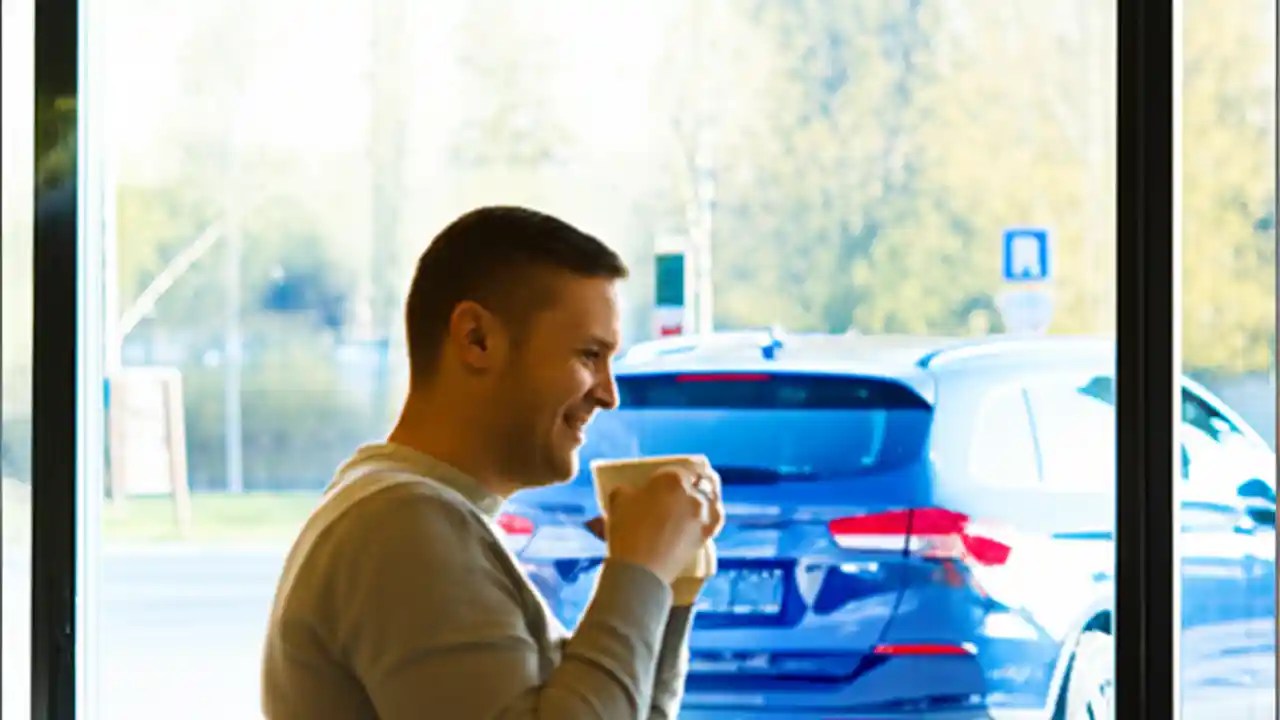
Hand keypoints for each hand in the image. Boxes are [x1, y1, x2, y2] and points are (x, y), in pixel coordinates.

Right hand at [604, 466, 717, 584]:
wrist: (641, 569)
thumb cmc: (627, 531)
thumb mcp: (618, 501)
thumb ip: (627, 490)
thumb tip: (630, 492)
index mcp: (671, 478)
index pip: (680, 468)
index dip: (678, 471)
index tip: (674, 475)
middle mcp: (693, 492)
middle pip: (701, 479)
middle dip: (697, 479)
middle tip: (692, 481)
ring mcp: (703, 513)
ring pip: (712, 497)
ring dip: (708, 493)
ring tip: (704, 494)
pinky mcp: (707, 533)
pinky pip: (716, 517)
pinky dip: (713, 513)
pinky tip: (710, 512)